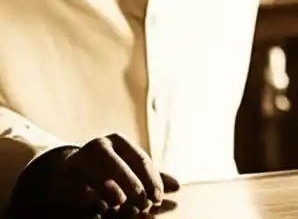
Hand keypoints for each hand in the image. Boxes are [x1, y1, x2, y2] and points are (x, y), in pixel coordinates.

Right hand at [44, 134, 179, 216]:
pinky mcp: (65, 178)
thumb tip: (178, 187)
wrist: (65, 174)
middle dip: (135, 187)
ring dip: (116, 194)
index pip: (140, 159)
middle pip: (120, 167)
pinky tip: (105, 209)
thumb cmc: (106, 170)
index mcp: (117, 141)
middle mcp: (98, 146)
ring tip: (126, 206)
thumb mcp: (129, 170)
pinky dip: (97, 202)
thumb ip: (151, 177)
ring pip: (101, 178)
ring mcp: (79, 160)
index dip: (151, 179)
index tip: (158, 198)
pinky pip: (83, 192)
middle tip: (146, 205)